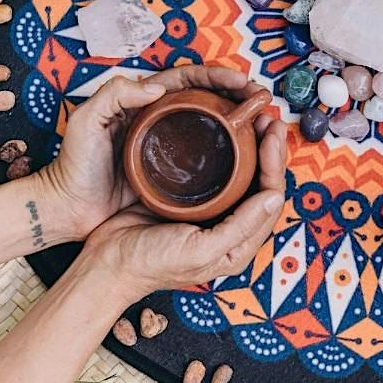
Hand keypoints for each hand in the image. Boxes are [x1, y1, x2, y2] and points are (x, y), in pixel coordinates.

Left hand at [38, 64, 277, 241]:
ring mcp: (170, 146)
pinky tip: (247, 156)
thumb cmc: (73, 164)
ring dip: (240, 120)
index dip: (219, 76)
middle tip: (263, 100)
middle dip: (239, 94)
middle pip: (210, 98)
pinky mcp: (173, 173)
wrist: (67, 207)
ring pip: (214, 125)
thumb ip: (114, 94)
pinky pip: (208, 155)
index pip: (190, 79)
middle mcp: (162, 119)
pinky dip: (231, 151)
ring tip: (263, 123)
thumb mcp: (86, 121)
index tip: (243, 81)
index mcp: (145, 101)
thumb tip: (157, 85)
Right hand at [78, 113, 287, 305]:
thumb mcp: (199, 249)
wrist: (106, 262)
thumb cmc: (150, 263)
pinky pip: (218, 170)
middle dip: (269, 150)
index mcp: (238, 245)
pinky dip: (228, 150)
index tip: (273, 136)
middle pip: (260, 182)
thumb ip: (240, 227)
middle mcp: (230, 227)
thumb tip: (274, 198)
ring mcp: (211, 211)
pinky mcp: (190, 198)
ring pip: (243, 174)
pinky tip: (227, 131)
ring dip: (252, 146)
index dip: (276, 166)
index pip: (270, 199)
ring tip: (256, 120)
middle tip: (269, 119)